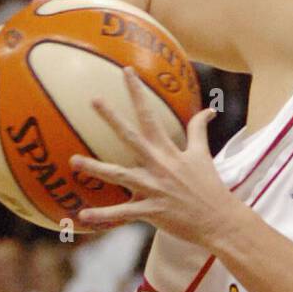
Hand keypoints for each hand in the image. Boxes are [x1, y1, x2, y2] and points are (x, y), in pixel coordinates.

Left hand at [71, 67, 235, 244]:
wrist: (219, 220)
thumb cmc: (209, 187)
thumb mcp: (204, 155)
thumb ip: (200, 130)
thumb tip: (210, 110)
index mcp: (170, 151)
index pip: (151, 116)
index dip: (138, 93)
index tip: (127, 72)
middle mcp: (160, 166)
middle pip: (132, 138)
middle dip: (113, 118)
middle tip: (94, 100)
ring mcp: (155, 188)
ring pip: (120, 176)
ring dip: (96, 168)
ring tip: (73, 161)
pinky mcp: (152, 211)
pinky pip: (123, 212)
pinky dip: (103, 215)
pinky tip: (82, 215)